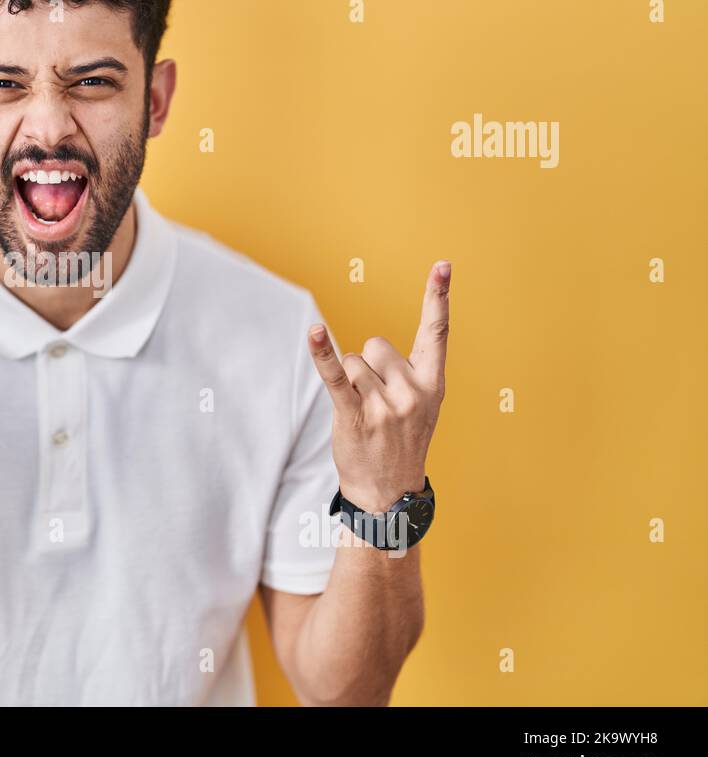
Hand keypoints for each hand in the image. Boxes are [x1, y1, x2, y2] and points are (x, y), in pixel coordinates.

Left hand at [307, 261, 449, 512]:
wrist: (388, 491)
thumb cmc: (402, 441)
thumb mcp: (421, 406)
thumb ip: (408, 372)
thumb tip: (372, 347)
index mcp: (433, 384)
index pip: (436, 331)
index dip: (438, 296)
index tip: (442, 265)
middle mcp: (412, 391)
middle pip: (375, 344)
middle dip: (370, 367)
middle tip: (378, 403)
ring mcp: (385, 405)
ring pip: (354, 361)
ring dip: (351, 383)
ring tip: (364, 414)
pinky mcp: (355, 414)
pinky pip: (336, 375)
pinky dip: (322, 353)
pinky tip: (314, 332)